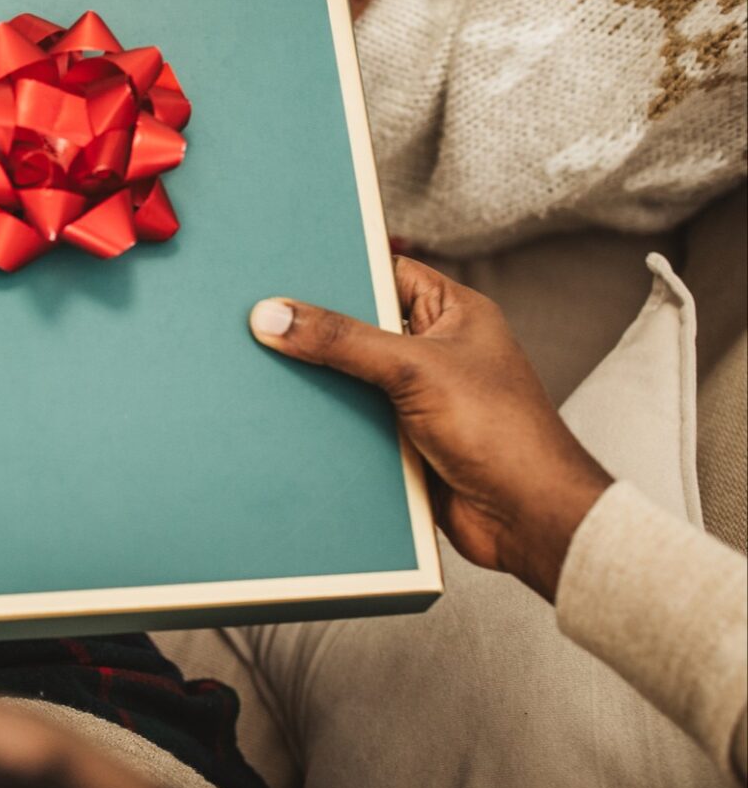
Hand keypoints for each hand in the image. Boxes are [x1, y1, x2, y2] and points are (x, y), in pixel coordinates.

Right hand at [249, 257, 612, 600]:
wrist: (527, 519)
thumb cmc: (502, 434)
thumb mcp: (415, 369)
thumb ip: (342, 341)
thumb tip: (276, 315)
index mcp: (455, 314)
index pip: (387, 273)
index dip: (340, 269)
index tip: (285, 268)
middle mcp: (436, 351)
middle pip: (360, 327)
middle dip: (317, 329)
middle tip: (261, 318)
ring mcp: (419, 397)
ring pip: (351, 377)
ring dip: (320, 381)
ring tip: (263, 366)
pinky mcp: (404, 440)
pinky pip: (352, 421)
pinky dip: (326, 423)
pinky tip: (288, 419)